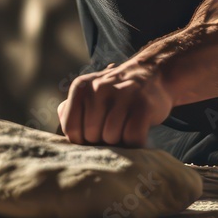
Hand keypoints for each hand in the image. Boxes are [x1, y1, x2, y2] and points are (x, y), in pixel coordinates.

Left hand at [57, 62, 172, 146]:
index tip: (93, 134)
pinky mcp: (143, 105)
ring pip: (112, 138)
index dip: (82, 139)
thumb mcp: (89, 93)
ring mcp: (121, 95)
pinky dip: (135, 143)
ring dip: (120, 141)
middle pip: (92, 136)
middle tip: (113, 129)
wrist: (152, 75)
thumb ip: (71, 110)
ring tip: (125, 127)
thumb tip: (65, 131)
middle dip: (102, 140)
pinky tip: (137, 132)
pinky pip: (132, 138)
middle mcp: (98, 88)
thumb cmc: (115, 94)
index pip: (71, 129)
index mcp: (81, 87)